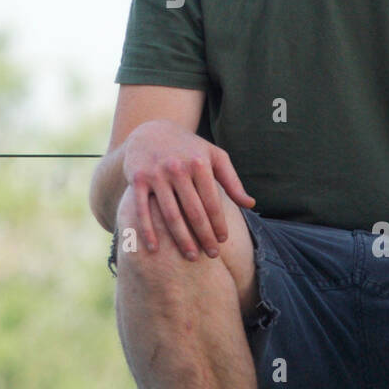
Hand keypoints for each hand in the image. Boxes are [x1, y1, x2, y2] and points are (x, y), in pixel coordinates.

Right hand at [122, 119, 255, 260]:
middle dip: (204, 236)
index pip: (213, 202)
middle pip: (194, 212)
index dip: (219, 224)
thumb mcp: (213, 156)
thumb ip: (232, 180)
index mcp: (199, 163)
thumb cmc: (188, 148)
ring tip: (191, 257)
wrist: (150, 130)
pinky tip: (154, 249)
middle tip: (211, 255)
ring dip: (181, 239)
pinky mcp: (137, 179)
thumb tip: (250, 204)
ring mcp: (156, 174)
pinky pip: (142, 210)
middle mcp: (178, 168)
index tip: (223, 241)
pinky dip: (147, 231)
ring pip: (171, 214)